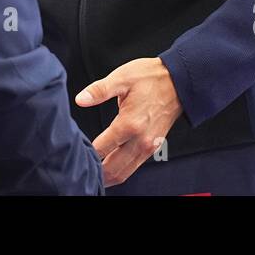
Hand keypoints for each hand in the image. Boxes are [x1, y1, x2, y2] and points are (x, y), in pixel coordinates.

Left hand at [76, 57, 183, 186]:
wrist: (179, 82)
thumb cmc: (151, 78)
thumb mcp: (122, 78)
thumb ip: (99, 90)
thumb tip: (80, 99)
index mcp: (129, 124)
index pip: (101, 149)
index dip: (86, 153)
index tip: (75, 151)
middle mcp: (140, 140)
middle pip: (112, 169)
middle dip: (95, 172)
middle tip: (80, 169)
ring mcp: (149, 146)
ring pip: (124, 172)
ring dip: (108, 176)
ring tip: (92, 172)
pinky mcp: (153, 147)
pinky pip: (134, 167)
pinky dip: (120, 171)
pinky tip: (109, 165)